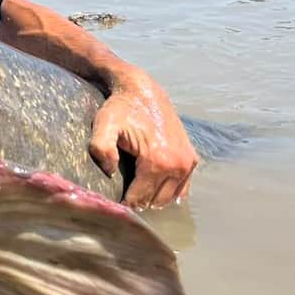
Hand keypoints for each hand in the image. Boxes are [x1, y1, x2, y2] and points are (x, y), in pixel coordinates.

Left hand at [89, 74, 198, 208]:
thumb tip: (110, 171)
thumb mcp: (104, 124)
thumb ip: (100, 147)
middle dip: (137, 201)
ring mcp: (189, 163)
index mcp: (158, 161)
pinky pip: (182, 188)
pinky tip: (151, 185)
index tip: (111, 199)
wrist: (143, 91)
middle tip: (121, 193)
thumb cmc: (120, 109)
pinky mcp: (193, 159)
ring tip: (134, 189)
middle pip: (154, 201)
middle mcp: (179, 165)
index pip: (139, 199)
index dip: (123, 202)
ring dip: (152, 197)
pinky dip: (168, 191)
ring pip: (168, 197)